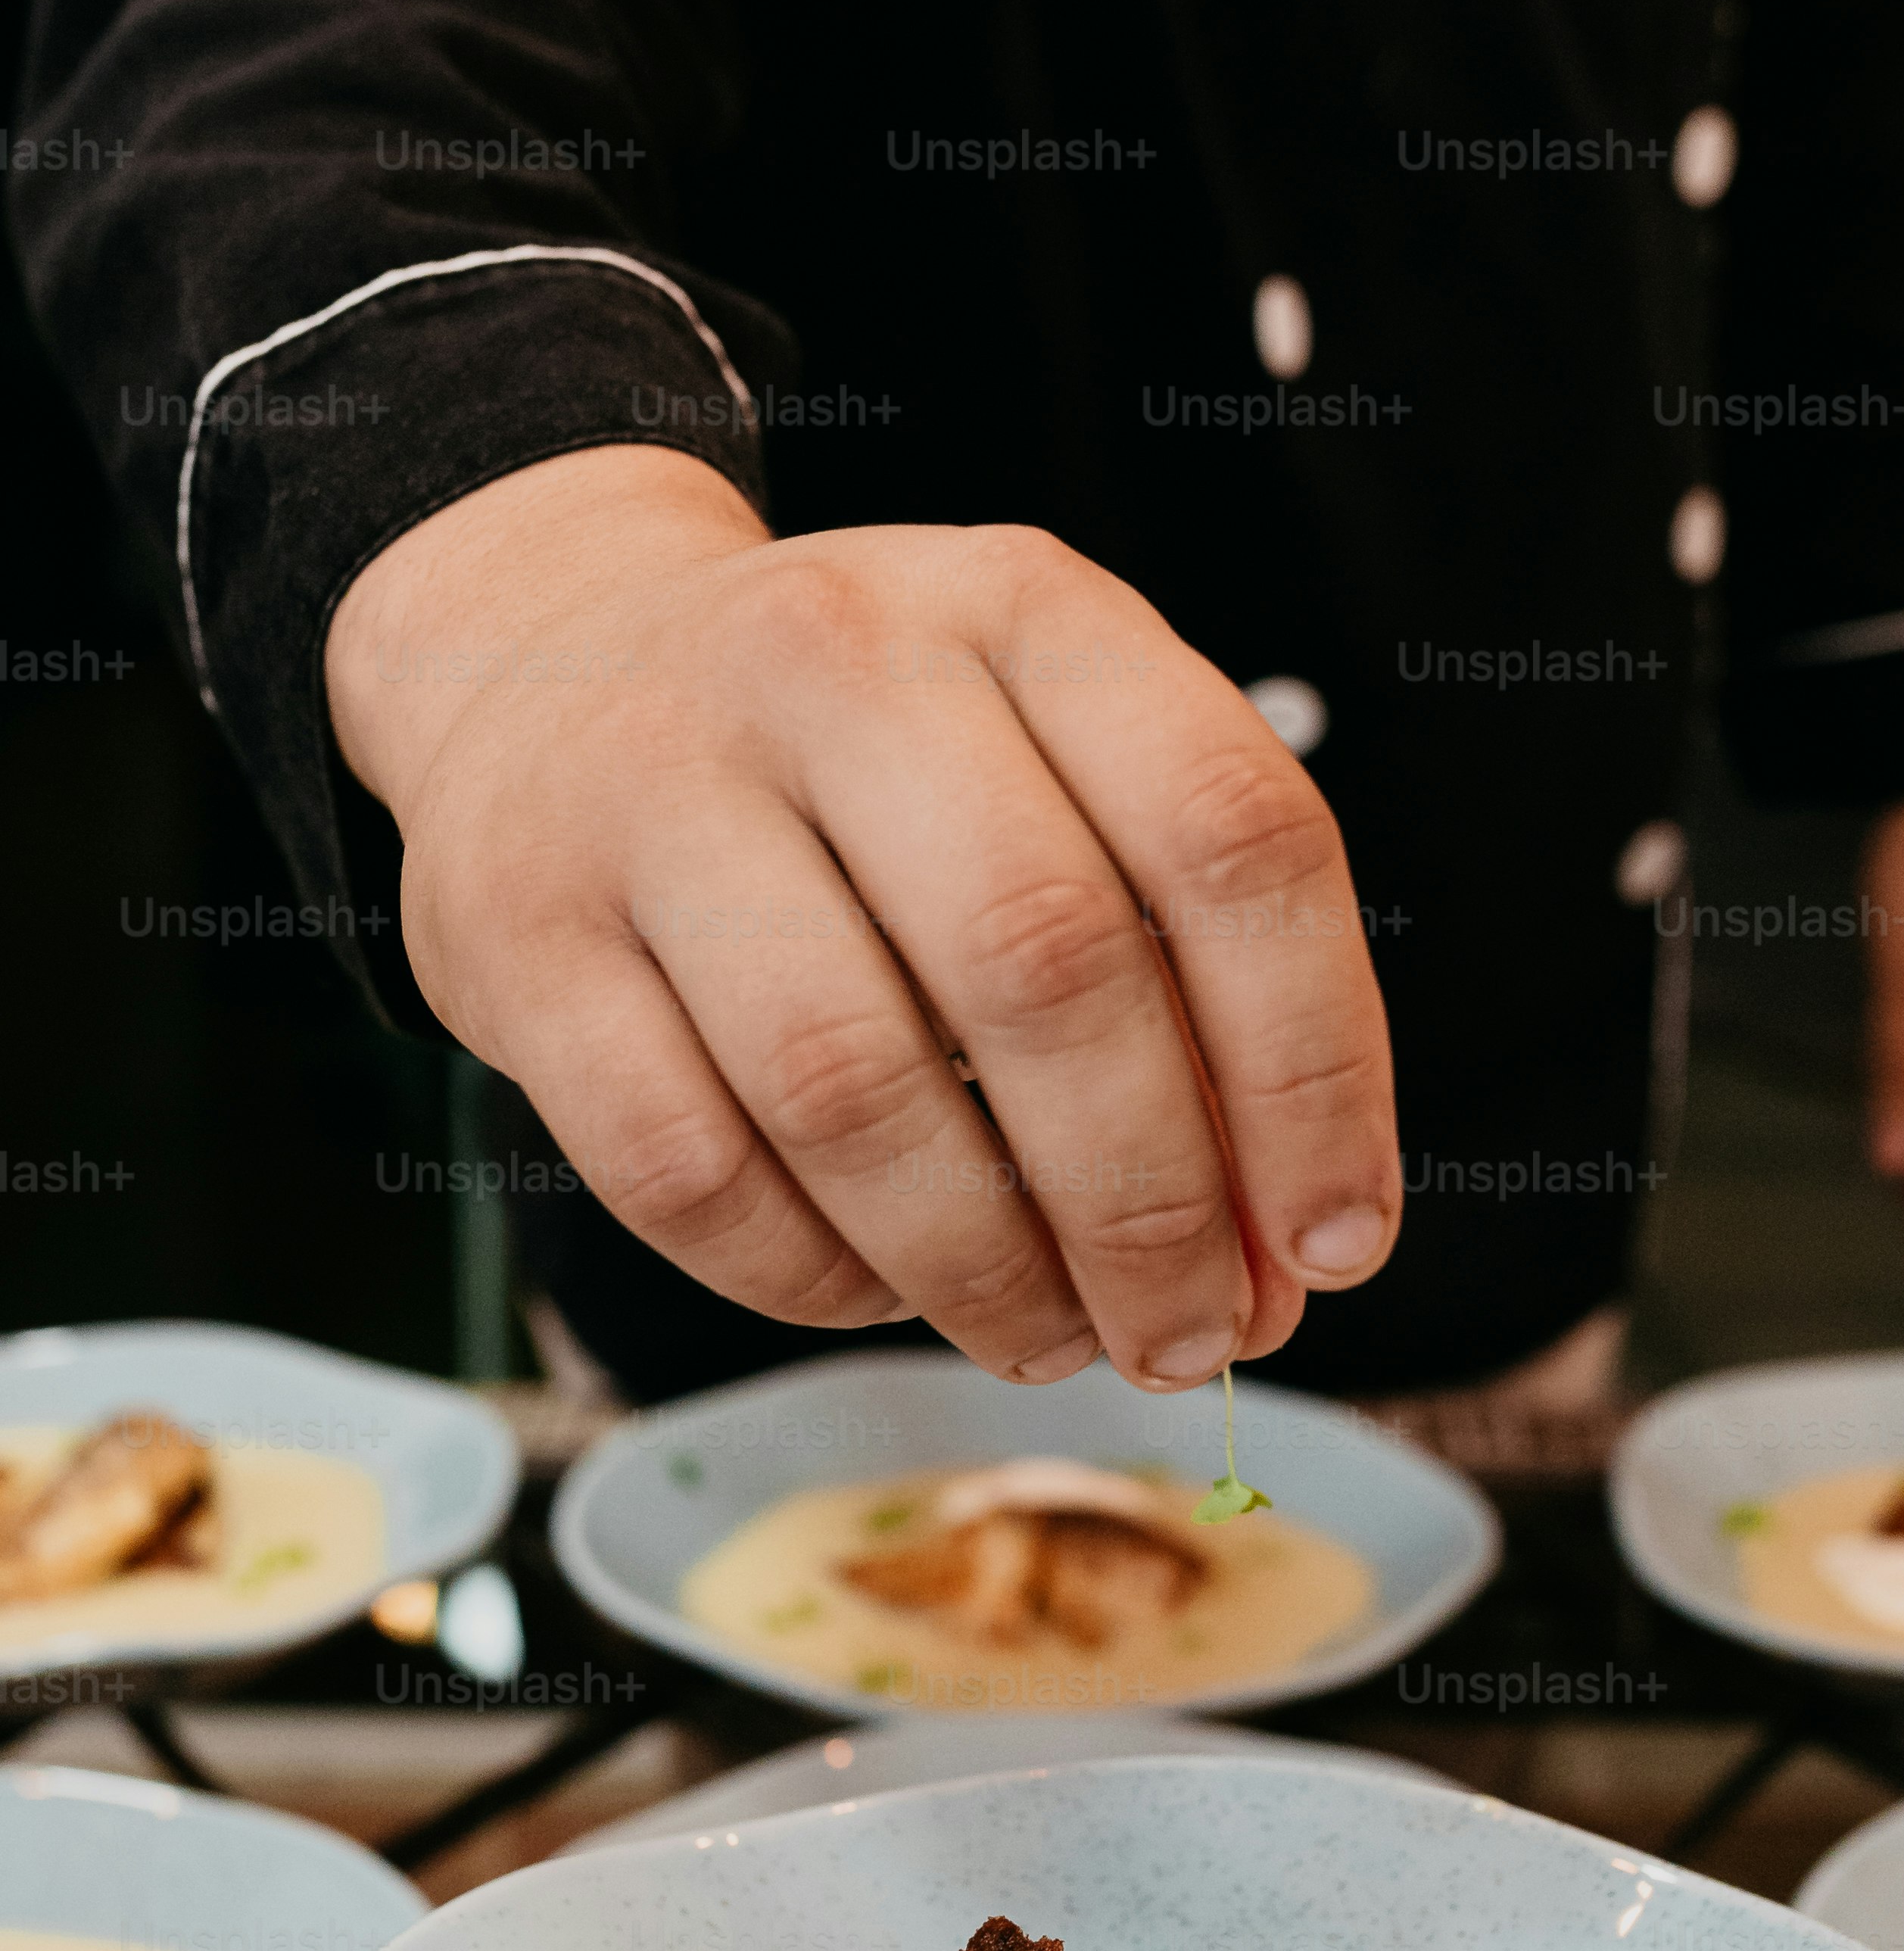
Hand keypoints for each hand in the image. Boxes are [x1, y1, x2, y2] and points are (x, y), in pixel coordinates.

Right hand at [325, 447, 1399, 1387]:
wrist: (538, 675)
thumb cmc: (863, 775)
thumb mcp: (1047, 777)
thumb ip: (1186, 981)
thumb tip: (1289, 1261)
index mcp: (1024, 609)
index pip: (1230, 839)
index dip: (1313, 1072)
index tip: (1340, 1245)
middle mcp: (836, 662)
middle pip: (1048, 969)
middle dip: (1151, 1209)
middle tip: (1189, 1339)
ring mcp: (652, 791)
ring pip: (854, 1090)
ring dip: (987, 1270)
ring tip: (1051, 1341)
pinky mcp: (516, 935)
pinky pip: (686, 1172)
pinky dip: (811, 1278)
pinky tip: (881, 1295)